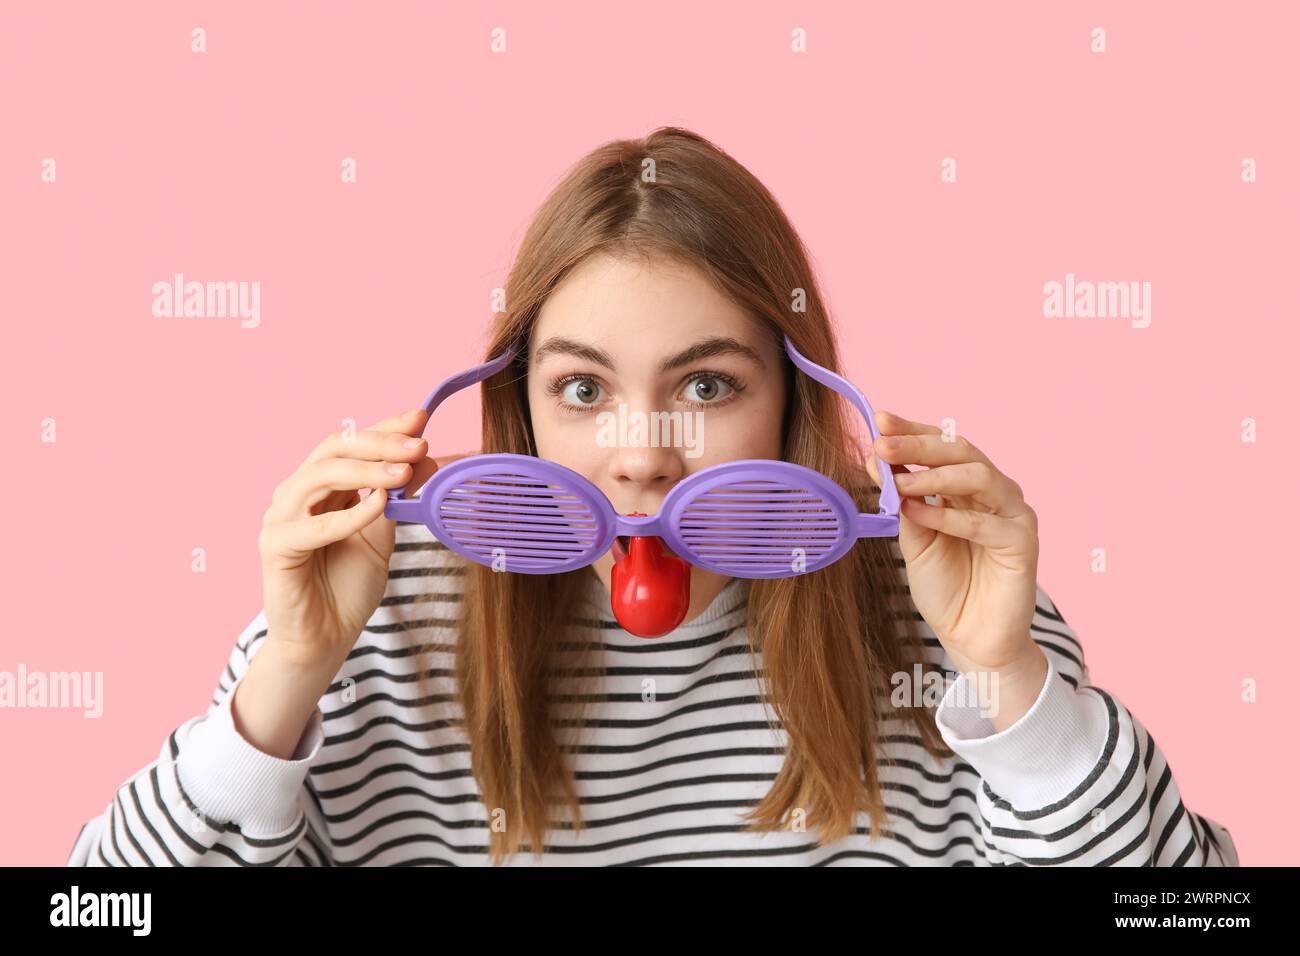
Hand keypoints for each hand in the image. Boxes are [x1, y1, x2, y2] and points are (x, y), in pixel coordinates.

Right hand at [258, 406, 472, 673]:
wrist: (325, 639)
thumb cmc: (348, 587)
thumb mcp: (384, 535)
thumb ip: (399, 498)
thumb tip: (428, 458)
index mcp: (322, 486)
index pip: (351, 443)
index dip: (385, 427)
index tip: (421, 418)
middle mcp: (297, 494)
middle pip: (334, 449)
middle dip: (379, 442)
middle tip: (418, 444)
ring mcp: (281, 518)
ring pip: (320, 476)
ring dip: (366, 471)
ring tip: (404, 472)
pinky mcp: (275, 547)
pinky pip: (314, 525)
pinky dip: (350, 513)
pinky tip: (381, 506)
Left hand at [865, 411, 1046, 724]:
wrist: (969, 637)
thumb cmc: (944, 586)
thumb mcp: (913, 537)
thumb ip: (901, 500)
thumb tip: (876, 459)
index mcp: (966, 485)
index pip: (942, 446)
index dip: (912, 431)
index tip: (879, 420)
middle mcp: (993, 492)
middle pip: (961, 451)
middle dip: (918, 446)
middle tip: (883, 443)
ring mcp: (1012, 514)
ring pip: (979, 477)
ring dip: (935, 476)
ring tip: (900, 482)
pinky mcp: (1023, 542)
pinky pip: (984, 522)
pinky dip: (947, 516)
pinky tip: (917, 515)